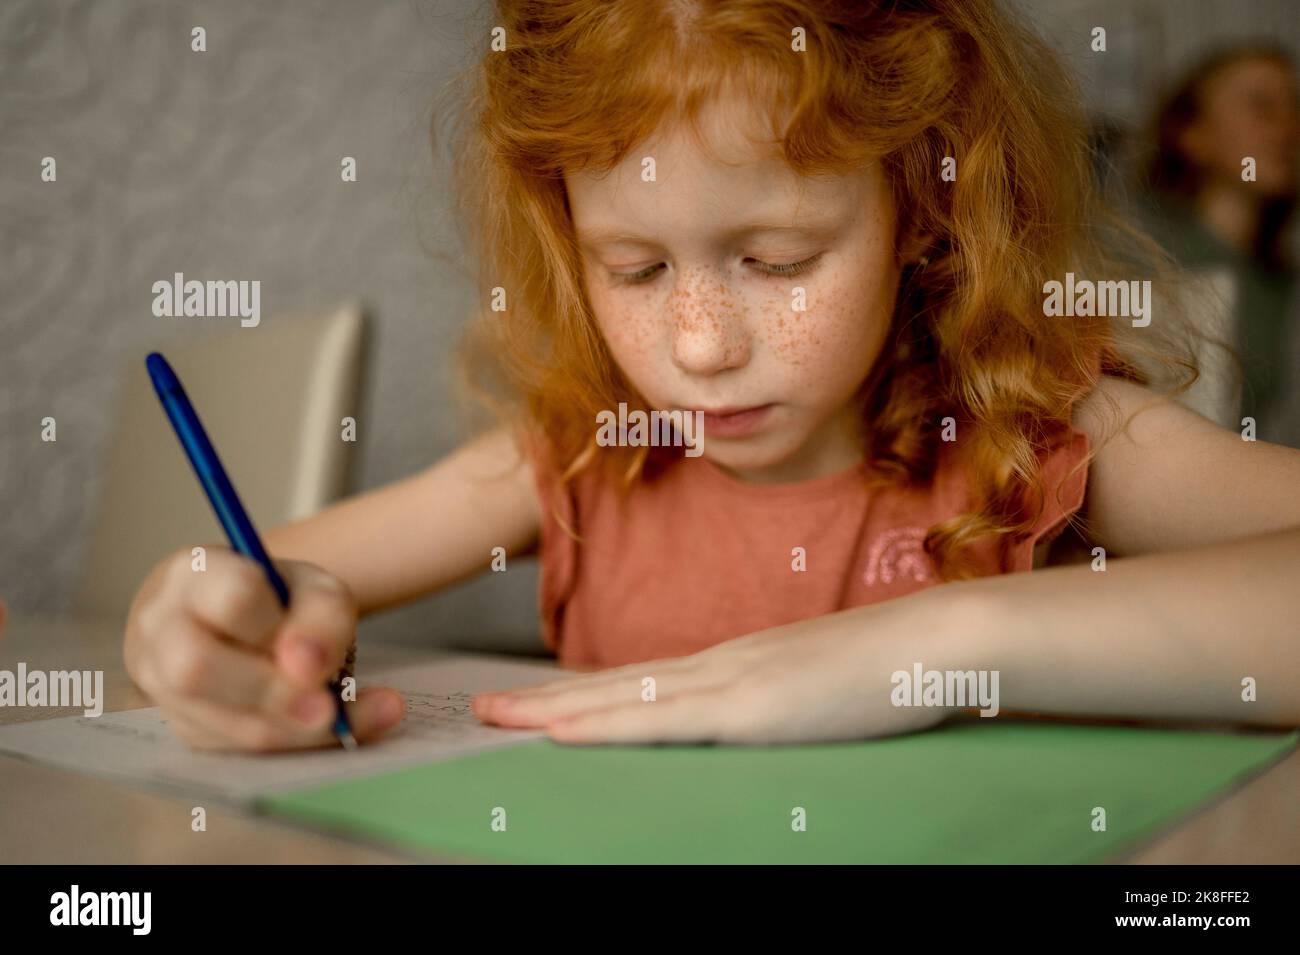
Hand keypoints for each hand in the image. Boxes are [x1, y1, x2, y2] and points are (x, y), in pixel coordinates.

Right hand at [124, 545, 403, 750]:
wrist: (229, 620)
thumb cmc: (274, 597)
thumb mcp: (312, 587)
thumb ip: (321, 616)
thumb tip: (310, 671)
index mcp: (195, 575)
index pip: (230, 600)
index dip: (275, 631)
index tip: (317, 658)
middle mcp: (162, 628)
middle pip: (197, 669)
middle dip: (272, 694)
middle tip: (330, 709)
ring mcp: (160, 684)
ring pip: (214, 721)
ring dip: (289, 729)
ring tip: (348, 719)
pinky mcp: (181, 727)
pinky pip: (233, 748)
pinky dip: (293, 744)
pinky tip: (340, 731)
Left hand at [472, 594, 967, 743]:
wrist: (934, 639)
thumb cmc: (890, 667)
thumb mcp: (819, 687)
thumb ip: (781, 701)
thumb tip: (760, 722)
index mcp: (735, 664)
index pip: (641, 681)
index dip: (582, 692)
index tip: (535, 701)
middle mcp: (718, 667)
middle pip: (614, 686)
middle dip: (543, 699)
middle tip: (482, 707)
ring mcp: (731, 683)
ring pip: (621, 701)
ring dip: (551, 711)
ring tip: (494, 716)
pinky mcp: (751, 708)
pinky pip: (661, 722)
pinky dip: (603, 726)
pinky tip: (559, 732)